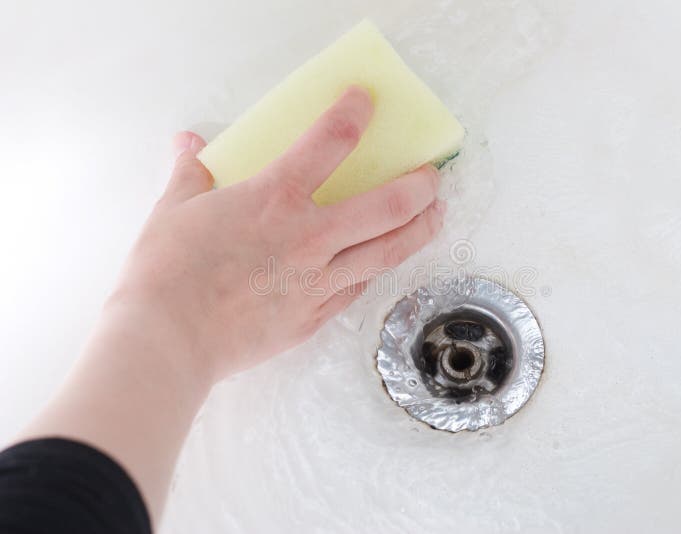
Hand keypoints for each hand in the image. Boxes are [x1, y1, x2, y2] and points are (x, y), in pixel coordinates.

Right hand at [112, 86, 444, 384]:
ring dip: (420, 230)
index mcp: (275, 198)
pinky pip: (357, 288)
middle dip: (420, 186)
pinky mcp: (315, 317)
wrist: (169, 339)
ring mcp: (318, 281)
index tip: (365, 101)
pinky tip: (382, 262)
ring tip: (436, 216)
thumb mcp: (173, 209)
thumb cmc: (167, 272)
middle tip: (432, 176)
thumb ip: (190, 171)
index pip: (329, 141)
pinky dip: (374, 269)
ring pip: (387, 252)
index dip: (352, 113)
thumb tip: (188, 143)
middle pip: (387, 206)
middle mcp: (309, 237)